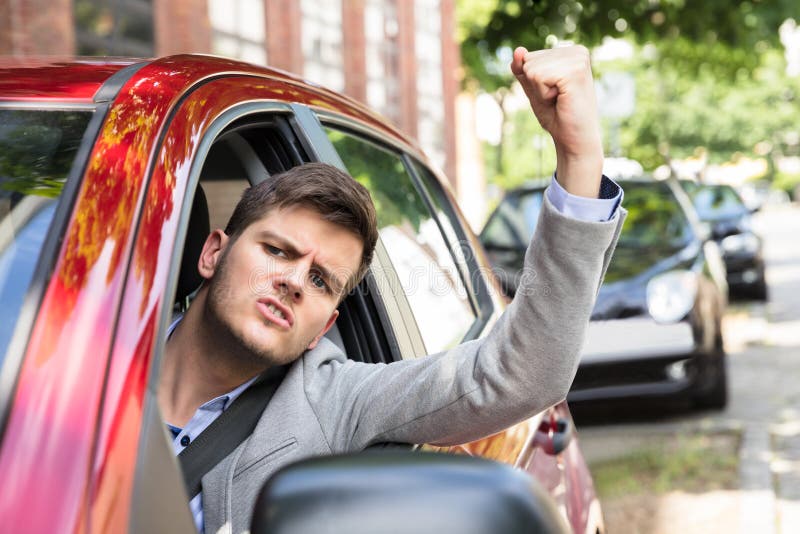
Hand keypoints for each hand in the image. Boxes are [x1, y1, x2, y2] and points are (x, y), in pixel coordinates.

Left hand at [511, 45, 602, 197]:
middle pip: (529, 61)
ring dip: (540, 91)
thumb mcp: (533, 88)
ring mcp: (578, 59)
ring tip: (560, 100)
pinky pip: (538, 77)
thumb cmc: (556, 116)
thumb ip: (523, 69)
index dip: (533, 81)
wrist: (574, 140)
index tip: (553, 94)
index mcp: (570, 52)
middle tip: (557, 99)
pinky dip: (543, 94)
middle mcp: (577, 51)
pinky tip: (561, 100)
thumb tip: (518, 50)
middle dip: (536, 86)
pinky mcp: (575, 71)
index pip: (529, 57)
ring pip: (532, 69)